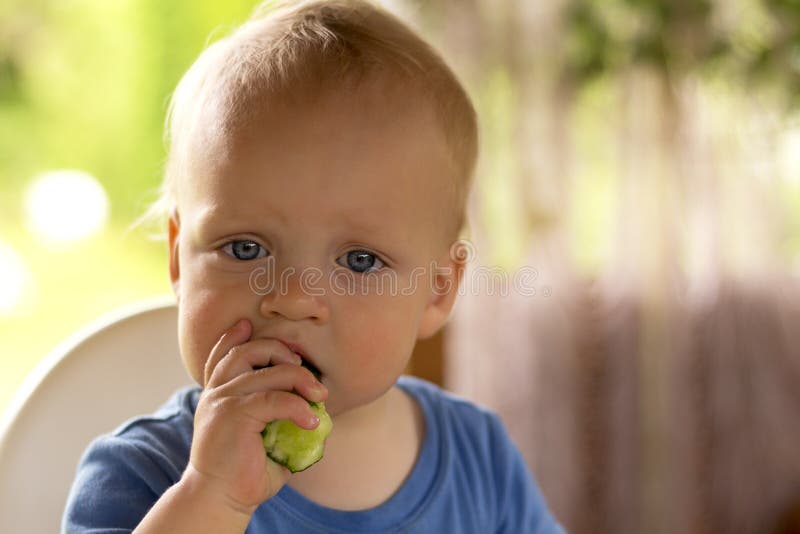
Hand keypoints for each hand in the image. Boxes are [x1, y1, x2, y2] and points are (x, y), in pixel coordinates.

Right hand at [183, 318, 327, 515]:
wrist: (221, 498)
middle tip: (307, 372)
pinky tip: (311, 420)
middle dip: (282, 351)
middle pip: (248, 350)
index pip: (223, 354)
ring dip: (300, 378)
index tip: (251, 326)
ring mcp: (222, 400)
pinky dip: (298, 405)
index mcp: (218, 392)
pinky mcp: (234, 415)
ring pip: (267, 371)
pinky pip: (274, 399)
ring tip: (319, 395)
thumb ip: (276, 413)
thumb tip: (315, 407)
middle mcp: (216, 391)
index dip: (235, 336)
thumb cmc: (245, 471)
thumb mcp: (261, 435)